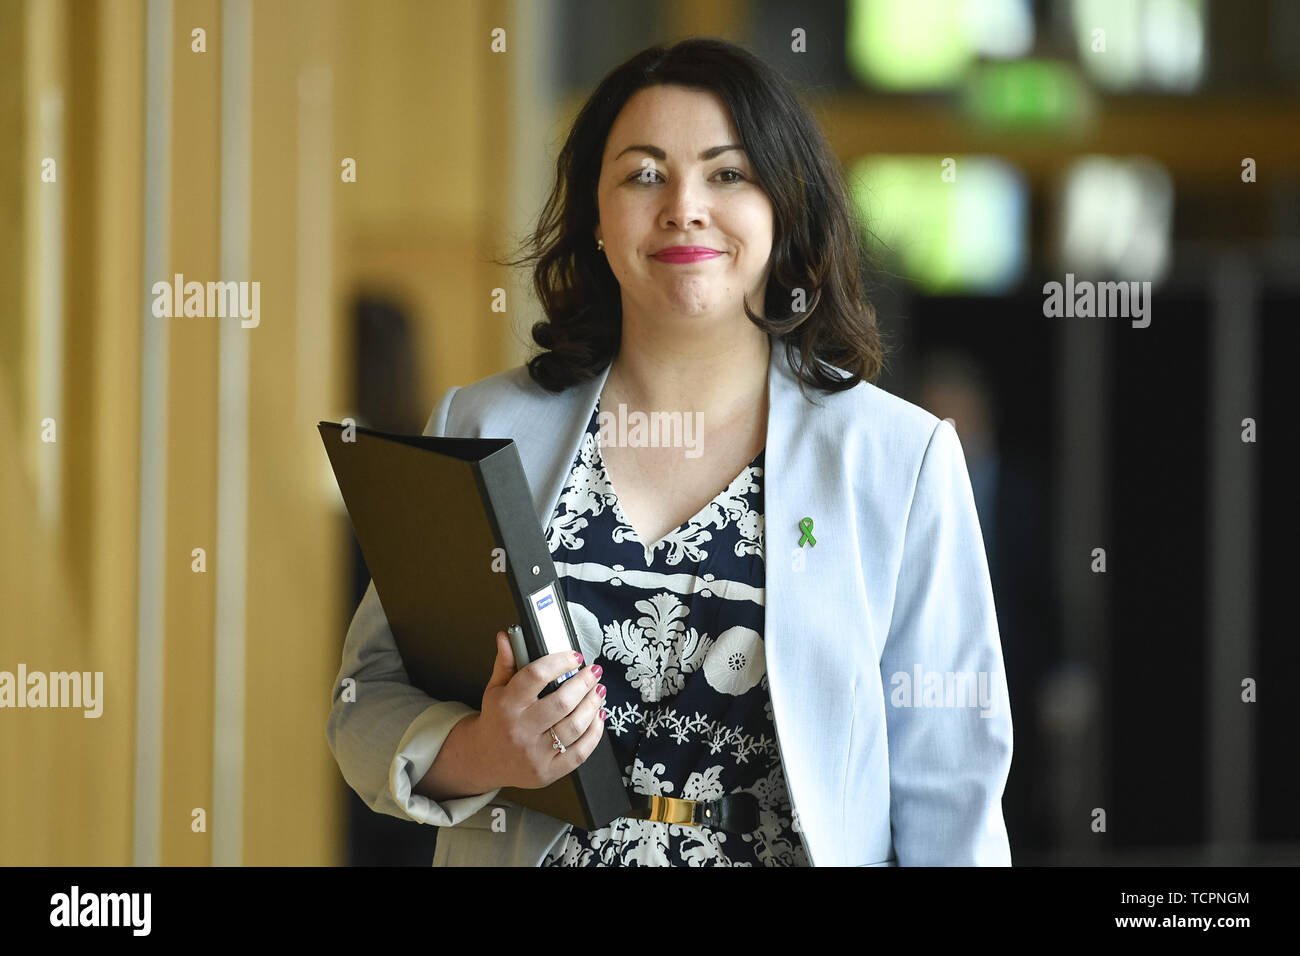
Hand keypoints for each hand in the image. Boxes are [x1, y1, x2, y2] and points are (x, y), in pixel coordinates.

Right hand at [474, 630, 606, 789]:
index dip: (559, 662)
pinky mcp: (547, 772)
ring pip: (574, 727)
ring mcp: (534, 754)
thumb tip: (507, 636)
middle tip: (594, 672)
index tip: (575, 656)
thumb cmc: (496, 719)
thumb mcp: (496, 688)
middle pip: (561, 703)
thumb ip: (506, 662)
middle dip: (584, 683)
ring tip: (598, 691)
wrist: (485, 759)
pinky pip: (579, 752)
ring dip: (593, 705)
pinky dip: (594, 733)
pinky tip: (598, 717)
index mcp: (506, 705)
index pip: (535, 676)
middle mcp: (520, 730)